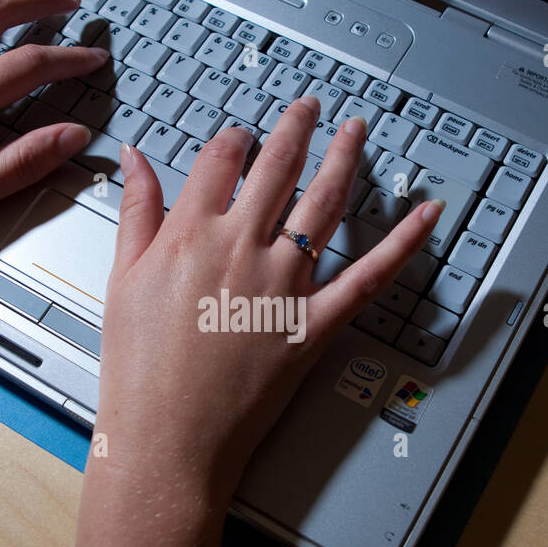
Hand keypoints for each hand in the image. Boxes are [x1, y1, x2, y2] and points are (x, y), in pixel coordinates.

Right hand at [93, 96, 444, 500]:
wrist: (166, 440)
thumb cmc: (138, 372)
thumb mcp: (121, 280)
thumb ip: (137, 212)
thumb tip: (135, 158)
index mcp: (190, 234)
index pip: (222, 160)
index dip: (236, 137)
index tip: (242, 132)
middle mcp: (242, 249)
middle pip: (278, 167)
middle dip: (296, 127)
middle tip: (310, 106)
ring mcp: (284, 285)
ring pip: (324, 203)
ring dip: (344, 158)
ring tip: (355, 129)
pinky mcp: (315, 325)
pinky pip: (371, 276)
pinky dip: (403, 242)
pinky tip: (426, 213)